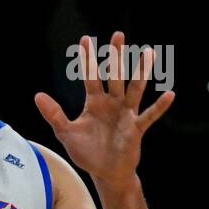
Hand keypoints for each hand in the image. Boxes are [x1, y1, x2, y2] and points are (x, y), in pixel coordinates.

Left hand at [35, 33, 173, 192]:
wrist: (106, 173)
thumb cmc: (88, 152)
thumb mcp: (66, 133)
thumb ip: (54, 115)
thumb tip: (38, 96)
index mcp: (95, 102)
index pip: (90, 77)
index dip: (87, 60)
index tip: (85, 39)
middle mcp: (112, 103)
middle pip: (115, 76)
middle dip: (116, 56)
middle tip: (118, 35)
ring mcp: (126, 114)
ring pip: (135, 89)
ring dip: (141, 71)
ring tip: (149, 52)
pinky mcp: (136, 129)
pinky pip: (149, 115)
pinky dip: (159, 106)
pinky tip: (170, 94)